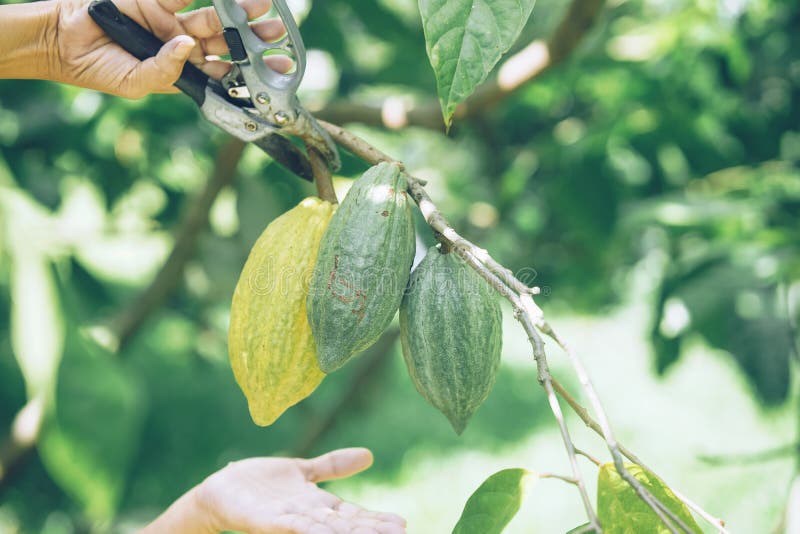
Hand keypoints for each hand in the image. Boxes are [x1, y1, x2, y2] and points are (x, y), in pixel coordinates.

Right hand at [52, 0, 290, 97]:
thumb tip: (187, 47)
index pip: (223, 72)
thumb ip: (163, 71)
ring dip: (237, 12)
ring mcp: (170, 21)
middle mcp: (182, 45)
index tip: (276, 69)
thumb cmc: (97, 69)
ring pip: (212, 16)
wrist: (60, 40)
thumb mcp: (134, 83)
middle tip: (276, 32)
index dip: (250, 71)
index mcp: (182, 71)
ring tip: (261, 5)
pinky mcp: (156, 0)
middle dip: (252, 38)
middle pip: (225, 42)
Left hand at [144, 448, 406, 533]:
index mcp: (317, 506)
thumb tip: (369, 455)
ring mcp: (285, 521)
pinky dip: (306, 528)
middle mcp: (306, 517)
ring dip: (345, 533)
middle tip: (399, 533)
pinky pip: (288, 526)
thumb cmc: (261, 485)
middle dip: (370, 531)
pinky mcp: (263, 520)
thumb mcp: (303, 472)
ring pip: (321, 529)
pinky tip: (321, 529)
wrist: (221, 491)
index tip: (403, 524)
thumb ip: (333, 466)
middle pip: (343, 526)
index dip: (376, 521)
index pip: (353, 515)